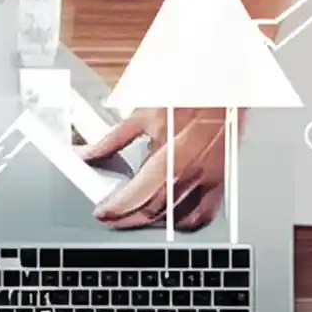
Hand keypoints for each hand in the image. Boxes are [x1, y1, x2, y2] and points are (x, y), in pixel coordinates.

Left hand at [79, 108, 234, 231]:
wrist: (222, 89)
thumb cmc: (188, 96)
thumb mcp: (143, 115)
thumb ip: (113, 140)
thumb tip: (89, 154)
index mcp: (169, 154)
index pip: (138, 196)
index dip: (117, 209)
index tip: (103, 213)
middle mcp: (191, 170)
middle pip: (155, 211)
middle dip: (128, 219)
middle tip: (113, 218)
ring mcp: (208, 178)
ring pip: (177, 217)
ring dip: (152, 223)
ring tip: (134, 218)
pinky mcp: (220, 179)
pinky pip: (204, 213)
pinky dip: (184, 222)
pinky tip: (170, 218)